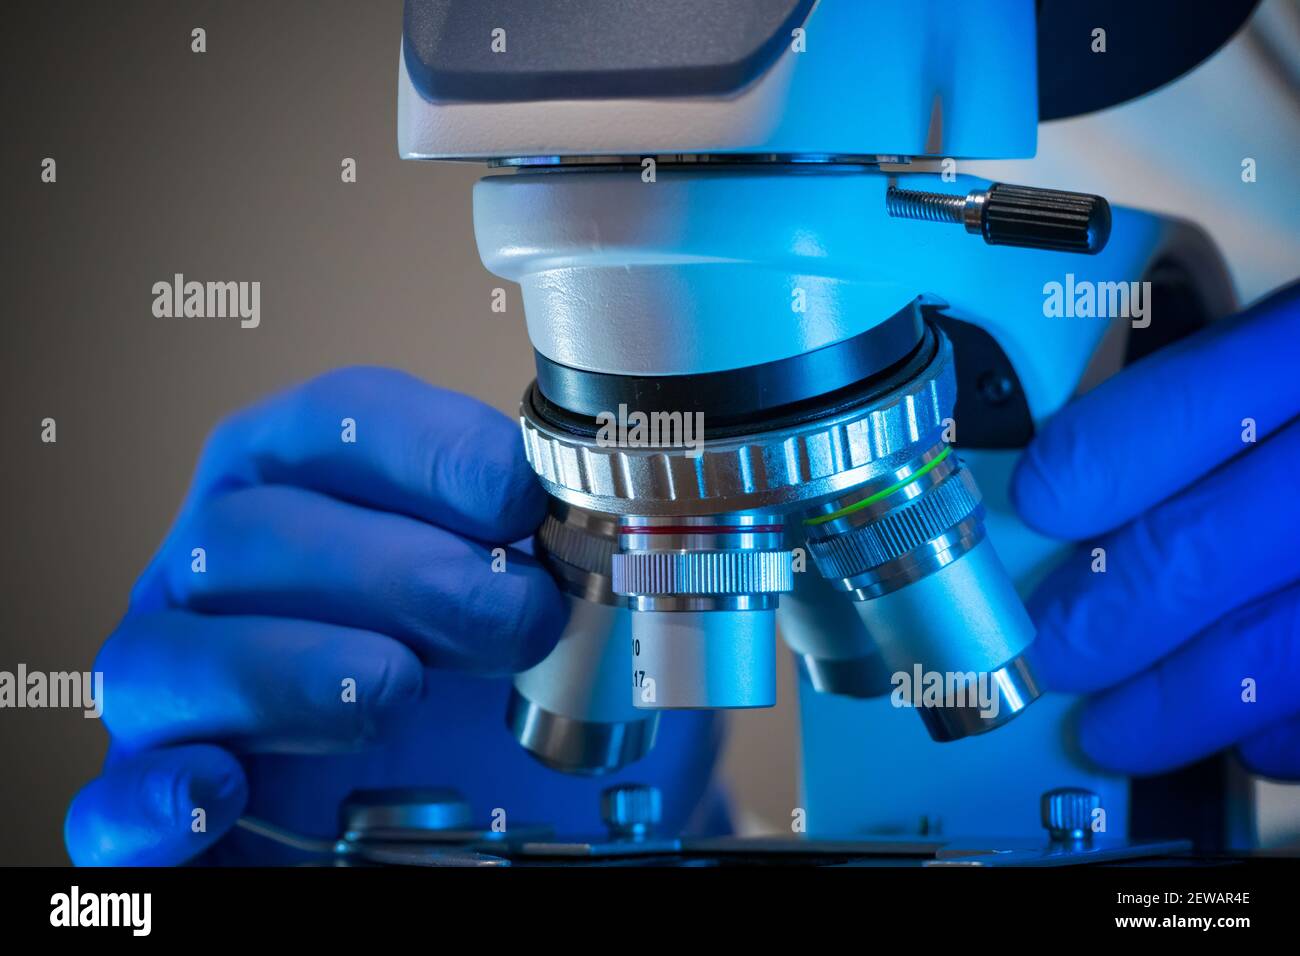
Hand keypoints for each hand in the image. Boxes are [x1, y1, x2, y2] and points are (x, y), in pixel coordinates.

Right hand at [65, 367, 722, 864]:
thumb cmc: (512, 693)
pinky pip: (116, 793)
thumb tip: (626, 525)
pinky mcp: (163, 794)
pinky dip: (152, 795)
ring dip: (290, 664)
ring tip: (392, 688)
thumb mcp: (568, 619)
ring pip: (171, 649)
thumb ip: (580, 562)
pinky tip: (219, 792)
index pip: (341, 422)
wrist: (485, 815)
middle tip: (513, 619)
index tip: (518, 497)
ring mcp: (183, 680)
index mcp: (317, 486)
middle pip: (258, 529)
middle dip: (396, 567)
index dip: (428, 449)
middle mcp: (228, 568)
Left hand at [1012, 282, 1299, 778]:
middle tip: (1055, 650)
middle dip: (1101, 621)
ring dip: (1173, 706)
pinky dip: (1288, 737)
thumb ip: (1247, 386)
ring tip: (1115, 729)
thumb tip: (1110, 470)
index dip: (1090, 470)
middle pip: (1198, 556)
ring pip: (1270, 657)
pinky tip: (1249, 741)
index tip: (1041, 503)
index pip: (1178, 415)